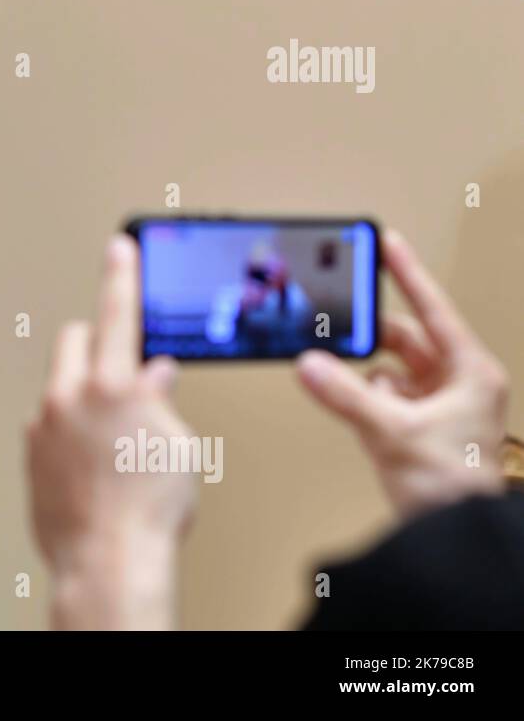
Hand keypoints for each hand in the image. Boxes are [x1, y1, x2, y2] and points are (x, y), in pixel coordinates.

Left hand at [25, 234, 193, 628]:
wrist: (108, 561)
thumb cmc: (148, 512)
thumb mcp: (178, 445)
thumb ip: (161, 401)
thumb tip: (155, 378)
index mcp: (114, 385)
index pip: (119, 312)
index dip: (121, 274)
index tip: (119, 248)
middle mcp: (69, 396)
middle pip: (76, 340)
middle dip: (97, 342)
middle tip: (121, 366)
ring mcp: (43, 424)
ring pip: (61, 385)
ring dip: (83, 394)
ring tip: (112, 436)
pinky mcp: (29, 452)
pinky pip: (48, 423)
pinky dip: (67, 429)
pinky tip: (90, 460)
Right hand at [296, 229, 509, 518]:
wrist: (457, 538)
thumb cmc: (454, 487)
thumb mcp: (393, 433)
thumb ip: (344, 395)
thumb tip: (310, 365)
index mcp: (470, 372)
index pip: (432, 309)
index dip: (406, 274)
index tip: (385, 244)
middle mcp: (458, 384)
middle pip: (404, 341)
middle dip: (370, 343)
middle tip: (338, 331)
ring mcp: (439, 406)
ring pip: (389, 372)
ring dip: (365, 382)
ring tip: (354, 397)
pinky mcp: (419, 427)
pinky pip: (382, 398)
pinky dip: (365, 403)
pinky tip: (363, 420)